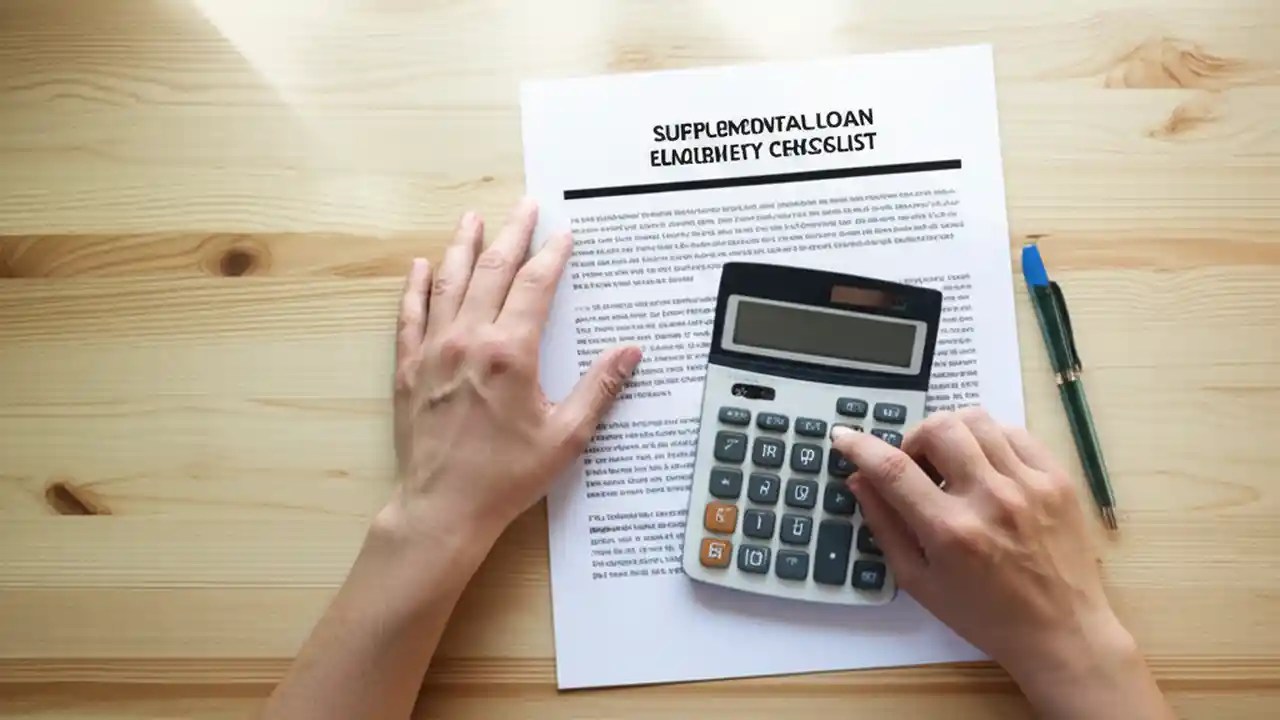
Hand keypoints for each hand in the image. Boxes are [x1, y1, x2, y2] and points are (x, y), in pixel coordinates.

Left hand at [389, 199, 641, 541]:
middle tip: (525, 207)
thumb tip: (631, 352)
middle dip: (512, 234)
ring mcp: (433, 351)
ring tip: (473, 219)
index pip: (535, 286)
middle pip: (492, 270)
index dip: (552, 255)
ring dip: (462, 246)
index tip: (563, 234)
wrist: (443, 508)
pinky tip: (420, 267)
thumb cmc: (506, 476)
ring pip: (448, 283)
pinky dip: (416, 287)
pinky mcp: (408, 369)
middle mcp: (468, 340)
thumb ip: (600, 388)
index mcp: (510, 352)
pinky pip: (409, 315)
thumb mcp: (566, 436)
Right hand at [831, 410, 1170, 718]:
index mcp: (951, 532)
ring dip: (950, 434)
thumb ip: (885, 526)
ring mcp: (1029, 485)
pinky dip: (989, 439)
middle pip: (938, 429)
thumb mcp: (920, 581)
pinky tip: (985, 465)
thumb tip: (859, 479)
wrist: (1061, 631)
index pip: (894, 469)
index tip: (843, 436)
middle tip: (916, 467)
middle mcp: (991, 500)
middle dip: (913, 439)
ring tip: (951, 464)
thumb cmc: (984, 615)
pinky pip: (1014, 431)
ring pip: (976, 420)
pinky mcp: (1057, 479)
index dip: (860, 446)